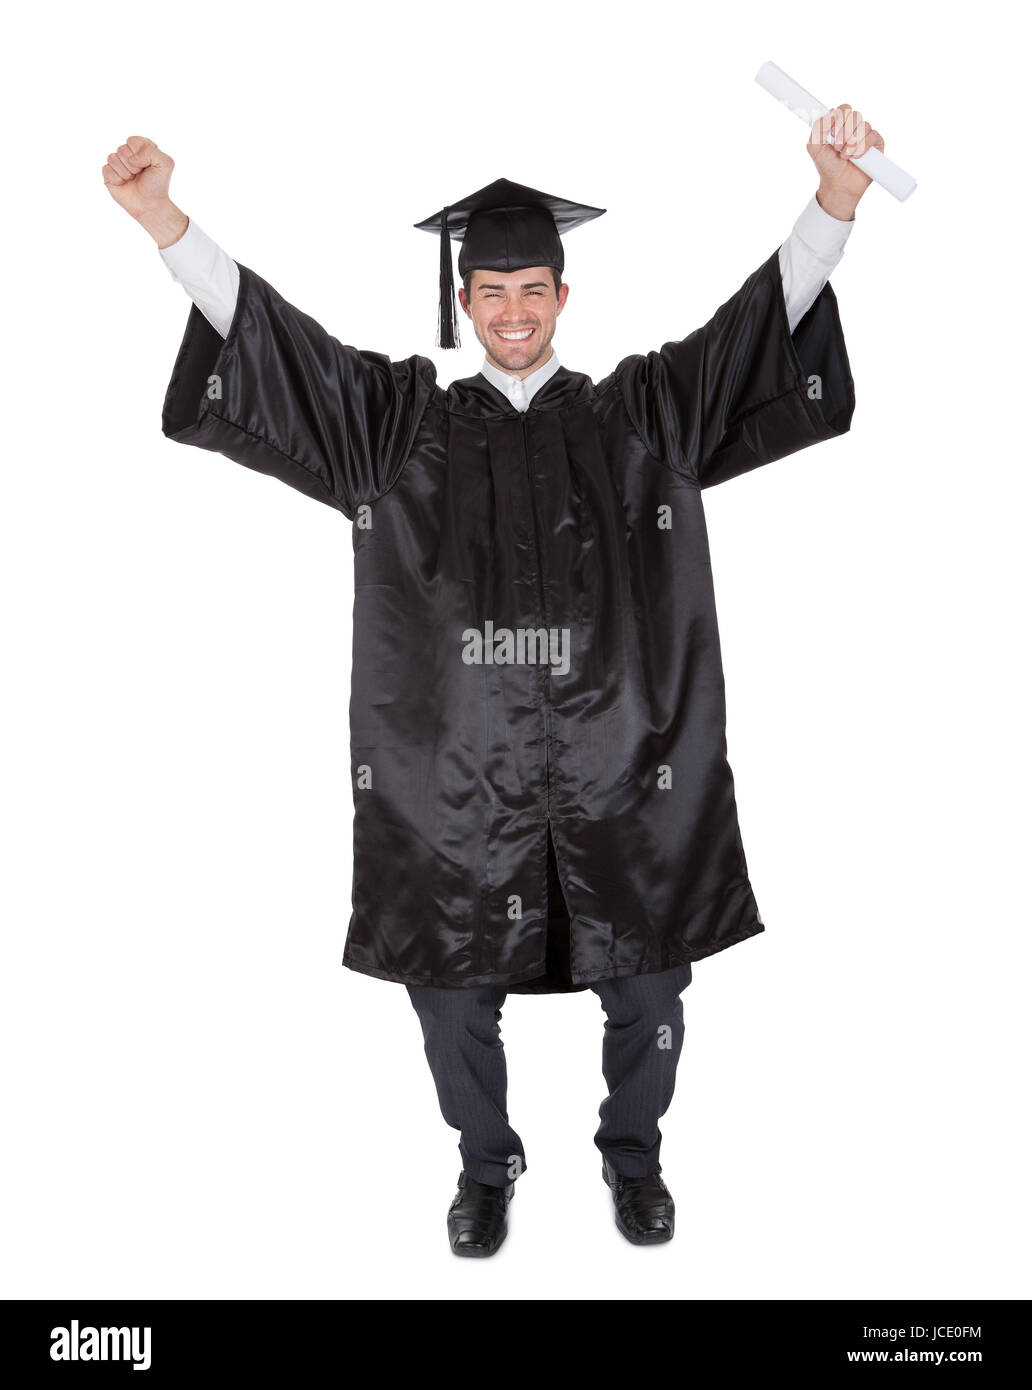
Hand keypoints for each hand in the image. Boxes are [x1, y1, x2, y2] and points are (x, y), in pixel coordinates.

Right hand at [101, 136, 187, 246]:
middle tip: (140, 174)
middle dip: (133, 165)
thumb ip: (151, 151)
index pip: (132, 141)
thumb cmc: (158, 185)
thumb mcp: (166, 164)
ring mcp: (117, 163)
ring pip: (112, 158)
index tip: (148, 166)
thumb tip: (131, 158)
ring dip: (125, 173)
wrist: (150, 205)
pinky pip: (106, 169)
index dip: (141, 155)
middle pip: (122, 149)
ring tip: (132, 179)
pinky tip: (123, 184)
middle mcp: (127, 153)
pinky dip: (117, 179)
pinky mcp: (108, 174)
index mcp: (140, 146)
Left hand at [807, 105, 884, 219]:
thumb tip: (831, 112)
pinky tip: (856, 157)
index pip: (843, 109)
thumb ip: (818, 127)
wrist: (838, 185)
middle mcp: (853, 127)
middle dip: (844, 132)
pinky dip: (863, 146)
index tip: (831, 133)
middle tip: (837, 147)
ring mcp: (865, 135)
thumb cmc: (827, 166)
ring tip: (845, 155)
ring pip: (864, 125)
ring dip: (852, 141)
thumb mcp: (814, 146)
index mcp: (839, 124)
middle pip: (854, 115)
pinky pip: (873, 135)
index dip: (839, 118)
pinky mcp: (876, 144)